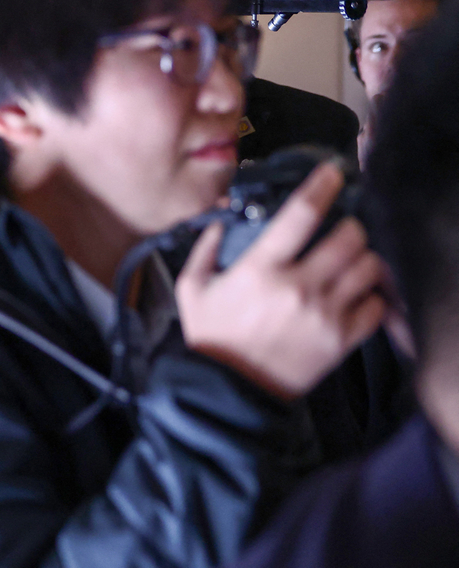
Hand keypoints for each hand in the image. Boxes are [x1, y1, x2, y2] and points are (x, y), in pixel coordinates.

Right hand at [175, 162, 386, 399]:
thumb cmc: (210, 338)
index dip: (322, 186)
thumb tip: (223, 216)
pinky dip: (371, 295)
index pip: (302, 214)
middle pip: (349, 238)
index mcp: (261, 270)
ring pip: (368, 268)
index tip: (332, 174)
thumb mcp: (191, 287)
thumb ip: (207, 246)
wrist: (228, 393)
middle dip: (350, 226)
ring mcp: (324, 316)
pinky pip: (376, 307)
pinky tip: (354, 294)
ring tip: (350, 261)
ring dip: (363, 258)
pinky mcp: (341, 341)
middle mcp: (298, 288)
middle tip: (342, 228)